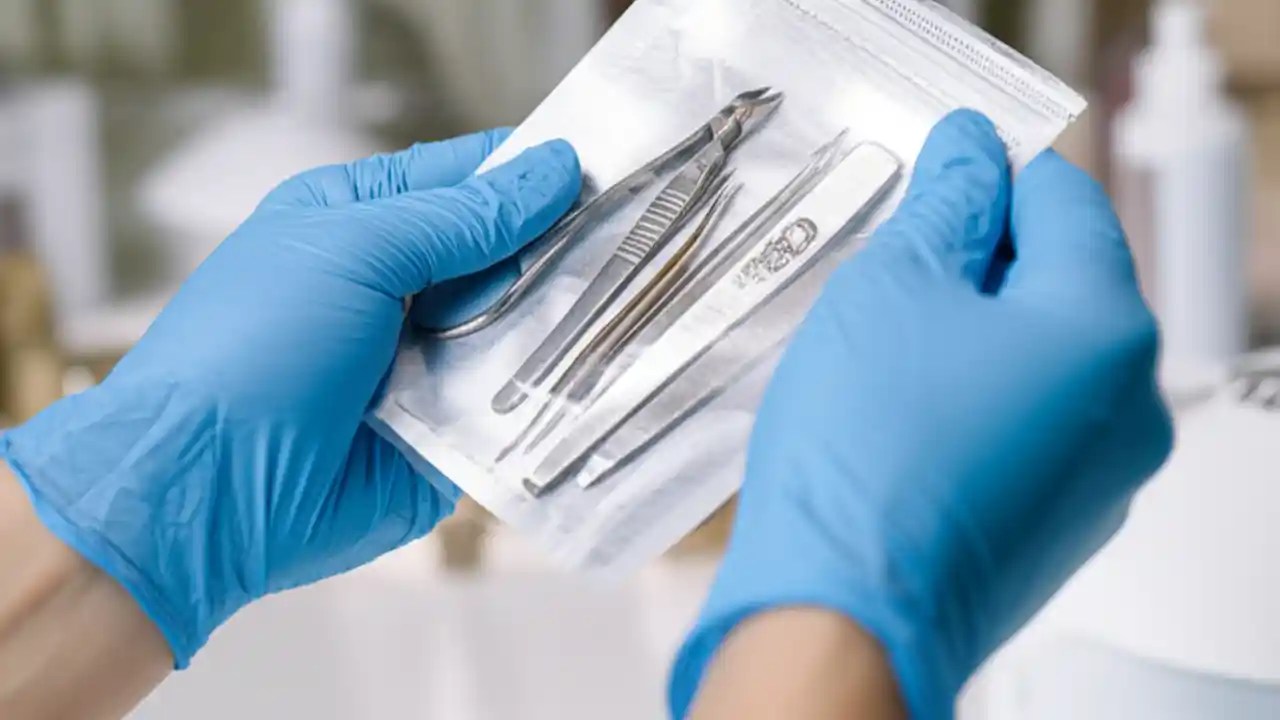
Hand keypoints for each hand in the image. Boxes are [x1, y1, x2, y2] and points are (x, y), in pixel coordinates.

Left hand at [0, 130, 580, 665]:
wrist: (207, 494)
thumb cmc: (254, 348)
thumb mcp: (354, 251)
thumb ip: (460, 217)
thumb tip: (553, 169)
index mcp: (358, 222)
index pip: (461, 178)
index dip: (527, 171)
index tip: (604, 166)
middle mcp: (393, 290)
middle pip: (501, 256)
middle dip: (553, 251)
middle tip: (625, 243)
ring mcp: (420, 366)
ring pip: (514, 332)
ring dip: (552, 325)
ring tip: (620, 308)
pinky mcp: (443, 436)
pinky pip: (507, 409)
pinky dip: (538, 398)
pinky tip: (592, 381)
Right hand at [670, 111, 1172, 718]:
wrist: (843, 616)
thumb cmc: (865, 454)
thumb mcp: (892, 286)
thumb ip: (945, 204)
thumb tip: (971, 152)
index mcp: (1105, 330)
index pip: (1064, 202)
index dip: (995, 169)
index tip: (944, 160)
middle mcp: (1128, 407)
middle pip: (1060, 286)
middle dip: (977, 260)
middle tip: (893, 259)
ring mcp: (1098, 477)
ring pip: (1040, 363)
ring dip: (971, 334)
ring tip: (884, 346)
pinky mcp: (1056, 527)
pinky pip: (1026, 431)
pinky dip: (973, 403)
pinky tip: (901, 415)